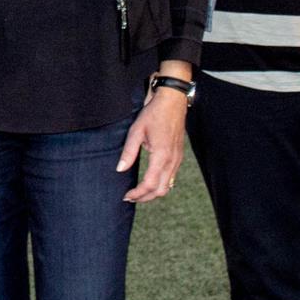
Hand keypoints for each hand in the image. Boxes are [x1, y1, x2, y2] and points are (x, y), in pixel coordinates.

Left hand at [120, 87, 187, 203]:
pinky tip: (150, 181)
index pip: (150, 184)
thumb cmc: (154, 114)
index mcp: (162, 155)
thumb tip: (120, 169)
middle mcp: (172, 161)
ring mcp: (178, 159)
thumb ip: (129, 152)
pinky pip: (171, 177)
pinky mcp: (179, 156)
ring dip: (153, 192)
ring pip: (168, 186)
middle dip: (145, 197)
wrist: (173, 101)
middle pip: (161, 190)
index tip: (126, 195)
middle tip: (130, 197)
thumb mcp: (136, 130)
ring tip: (138, 192)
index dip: (138, 194)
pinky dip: (161, 184)